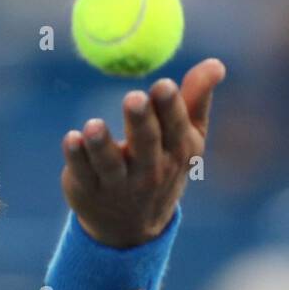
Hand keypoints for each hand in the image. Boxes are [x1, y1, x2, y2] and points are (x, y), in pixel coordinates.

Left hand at [61, 58, 226, 247]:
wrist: (133, 226)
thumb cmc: (163, 165)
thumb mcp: (186, 137)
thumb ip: (197, 99)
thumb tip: (216, 63)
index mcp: (177, 151)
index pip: (175, 127)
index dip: (169, 107)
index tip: (163, 85)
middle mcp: (150, 170)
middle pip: (145, 143)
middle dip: (140, 121)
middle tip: (133, 98)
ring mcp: (118, 184)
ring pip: (109, 163)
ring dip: (101, 144)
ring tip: (93, 126)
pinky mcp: (89, 189)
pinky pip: (82, 172)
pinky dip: (75, 157)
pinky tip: (72, 139)